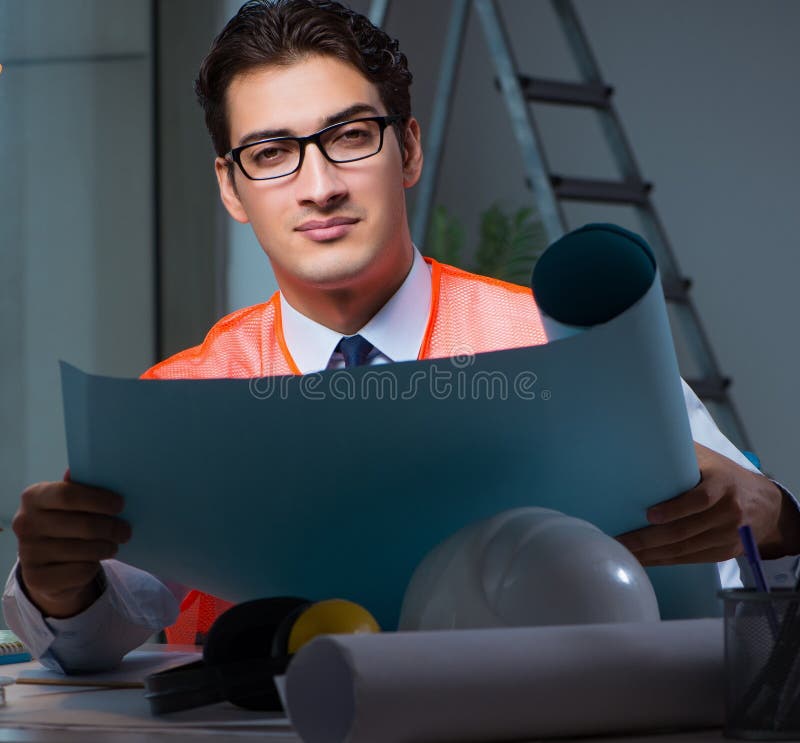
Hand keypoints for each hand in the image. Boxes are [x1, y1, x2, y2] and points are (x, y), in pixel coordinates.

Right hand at [12, 470, 130, 617]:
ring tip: (114, 544)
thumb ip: (80, 487)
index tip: (121, 504)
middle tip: (126, 531)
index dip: (98, 499)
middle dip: (110, 528)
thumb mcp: (71, 503)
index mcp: (33, 497)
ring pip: (83, 550)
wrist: (49, 563)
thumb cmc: (67, 522)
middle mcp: (25, 524)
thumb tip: (86, 469)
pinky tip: (95, 560)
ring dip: (106, 547)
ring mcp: (28, 553)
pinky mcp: (37, 578)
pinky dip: (94, 566)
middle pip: (82, 524)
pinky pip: (79, 571)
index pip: (68, 494)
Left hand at [616, 443, 799, 565]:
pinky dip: (666, 561)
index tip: (649, 515)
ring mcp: (729, 536)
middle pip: (687, 530)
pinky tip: (646, 560)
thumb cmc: (726, 476)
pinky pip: (691, 559)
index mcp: (723, 484)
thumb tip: (645, 438)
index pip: (700, 499)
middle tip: (621, 540)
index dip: (675, 509)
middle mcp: (729, 512)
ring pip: (685, 549)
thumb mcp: (710, 459)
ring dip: (653, 554)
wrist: (766, 505)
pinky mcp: (724, 552)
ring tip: (625, 552)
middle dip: (650, 538)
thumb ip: (682, 452)